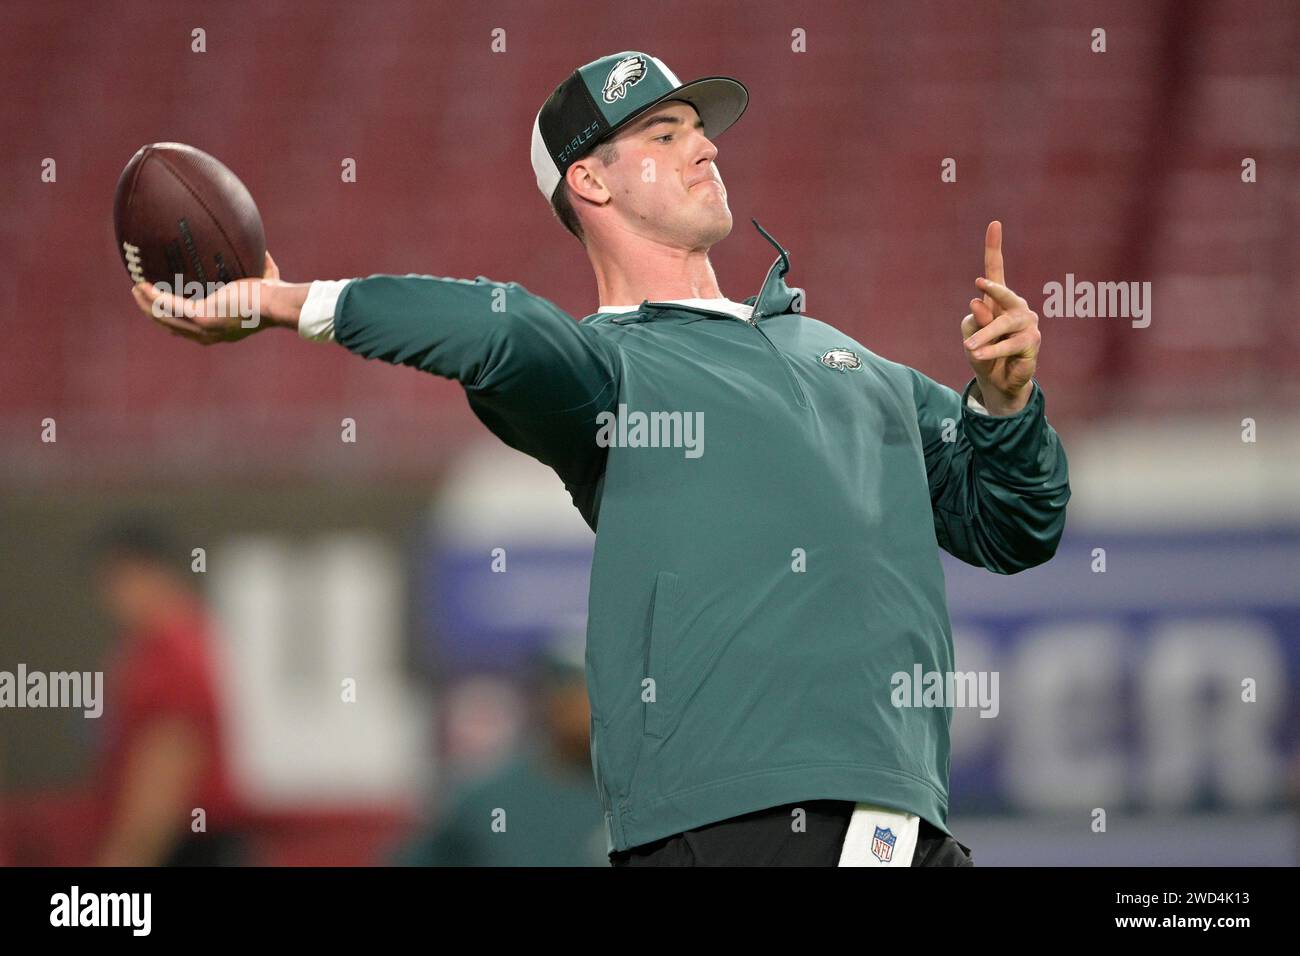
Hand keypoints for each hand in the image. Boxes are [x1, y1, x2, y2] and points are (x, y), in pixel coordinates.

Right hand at [131, 252, 288, 345]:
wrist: (277, 303)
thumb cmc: (275, 294)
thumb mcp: (263, 286)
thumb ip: (262, 271)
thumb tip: (263, 252)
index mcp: (221, 331)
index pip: (191, 330)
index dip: (174, 320)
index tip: (162, 307)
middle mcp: (210, 335)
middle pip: (172, 327)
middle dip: (154, 313)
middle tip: (141, 297)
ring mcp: (204, 328)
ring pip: (166, 318)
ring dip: (148, 304)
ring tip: (136, 289)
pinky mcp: (202, 317)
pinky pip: (170, 306)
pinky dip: (154, 296)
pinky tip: (142, 285)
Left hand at [961, 221, 1038, 414]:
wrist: (997, 381)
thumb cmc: (983, 353)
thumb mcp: (971, 336)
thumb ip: (974, 321)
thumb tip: (976, 302)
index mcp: (998, 300)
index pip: (997, 270)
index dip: (994, 247)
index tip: (995, 223)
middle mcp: (1016, 307)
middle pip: (1004, 293)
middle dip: (993, 288)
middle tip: (979, 283)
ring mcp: (1027, 323)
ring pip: (1004, 323)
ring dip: (986, 334)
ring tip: (969, 347)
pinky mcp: (1032, 341)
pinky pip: (1008, 344)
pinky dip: (992, 350)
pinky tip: (978, 354)